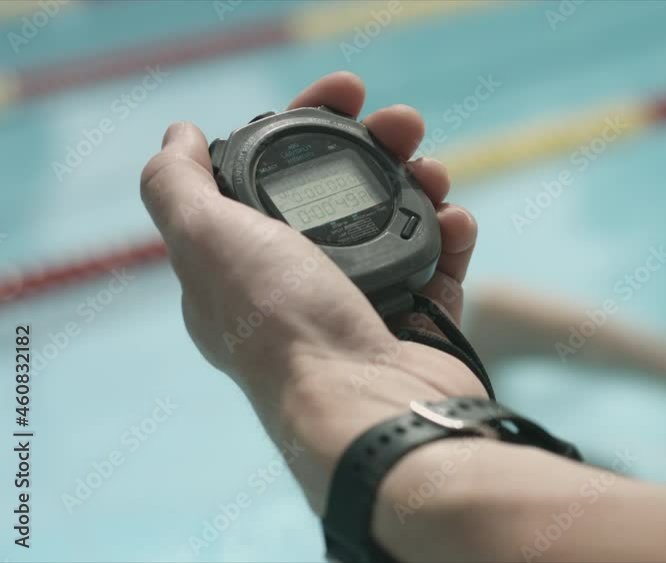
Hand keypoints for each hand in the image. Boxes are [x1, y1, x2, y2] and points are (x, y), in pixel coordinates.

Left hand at [139, 71, 487, 513]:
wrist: (368, 407)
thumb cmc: (283, 325)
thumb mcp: (206, 240)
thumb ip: (177, 184)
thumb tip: (179, 136)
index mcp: (245, 267)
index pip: (273, 175)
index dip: (308, 124)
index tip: (345, 92)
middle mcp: (302, 286)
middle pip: (343, 194)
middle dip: (375, 147)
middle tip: (404, 123)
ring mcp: (363, 306)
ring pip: (395, 225)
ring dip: (419, 186)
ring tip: (437, 173)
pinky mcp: (419, 325)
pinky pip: (439, 267)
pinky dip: (451, 237)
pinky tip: (458, 219)